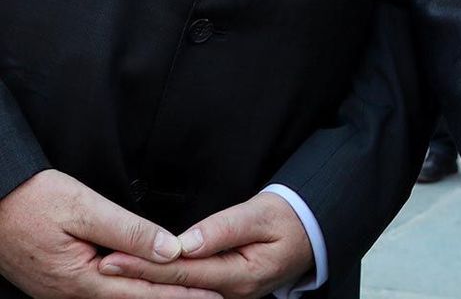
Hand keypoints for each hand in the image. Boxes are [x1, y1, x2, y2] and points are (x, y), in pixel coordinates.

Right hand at [0, 168, 211, 298]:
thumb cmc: (33, 200)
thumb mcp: (82, 207)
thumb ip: (127, 230)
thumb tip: (168, 249)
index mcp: (82, 279)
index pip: (142, 292)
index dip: (179, 293)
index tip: (211, 292)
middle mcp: (73, 294)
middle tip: (211, 298)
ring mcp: (63, 292)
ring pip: (117, 298)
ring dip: (152, 296)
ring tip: (186, 294)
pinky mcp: (57, 283)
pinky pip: (100, 291)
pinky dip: (128, 290)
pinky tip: (141, 286)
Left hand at [99, 193, 313, 298]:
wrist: (312, 231)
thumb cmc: (289, 218)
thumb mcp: (261, 215)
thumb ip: (224, 228)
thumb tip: (186, 242)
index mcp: (239, 276)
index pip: (183, 271)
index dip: (147, 264)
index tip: (115, 257)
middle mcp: (231, 293)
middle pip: (176, 284)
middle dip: (137, 276)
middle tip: (103, 265)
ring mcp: (228, 294)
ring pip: (180, 288)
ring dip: (147, 280)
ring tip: (115, 269)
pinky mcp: (225, 287)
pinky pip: (190, 285)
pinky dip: (165, 279)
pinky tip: (145, 275)